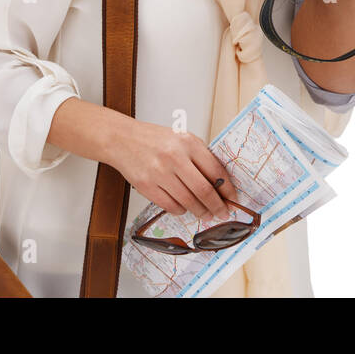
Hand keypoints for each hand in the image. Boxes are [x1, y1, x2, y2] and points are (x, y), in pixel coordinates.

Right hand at [109, 120, 236, 219]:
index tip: (232, 198)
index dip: (227, 189)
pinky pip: (171, 206)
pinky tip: (184, 208)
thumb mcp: (181, 138)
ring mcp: (159, 173)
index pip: (215, 171)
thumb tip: (220, 183)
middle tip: (222, 213)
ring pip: (188, 202)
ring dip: (200, 212)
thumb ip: (200, 157)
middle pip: (204, 191)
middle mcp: (174, 157)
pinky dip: (181, 210)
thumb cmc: (154, 139)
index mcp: (188, 143)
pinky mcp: (146, 186)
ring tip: (205, 214)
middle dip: (217, 206)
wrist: (122, 139)